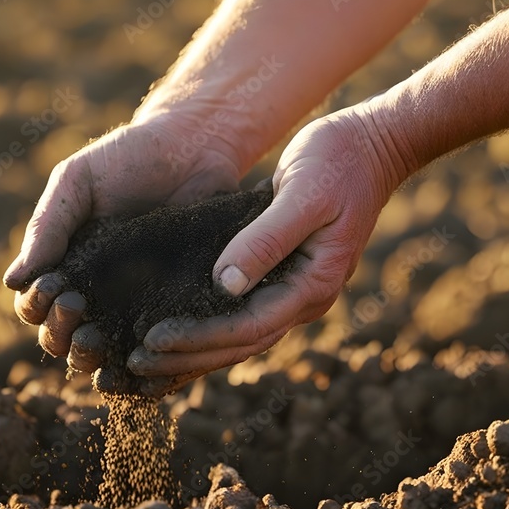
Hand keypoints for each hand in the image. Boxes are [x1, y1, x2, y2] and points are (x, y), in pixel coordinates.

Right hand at [4, 114, 243, 375]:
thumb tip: (13, 282)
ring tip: (101, 340)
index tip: (54, 294)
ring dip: (93, 358)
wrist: (195, 147)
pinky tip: (141, 359)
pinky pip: (157, 347)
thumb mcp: (78, 182)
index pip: (37, 306)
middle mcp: (98, 292)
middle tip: (80, 315)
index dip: (37, 309)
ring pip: (106, 353)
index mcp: (67, 264)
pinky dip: (143, 365)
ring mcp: (138, 304)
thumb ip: (48, 227)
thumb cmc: (130, 158)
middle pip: (65, 339)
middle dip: (62, 337)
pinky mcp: (178, 308)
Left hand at [127, 104, 410, 391]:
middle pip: (241, 344)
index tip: (151, 339)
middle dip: (188, 357)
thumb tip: (226, 283)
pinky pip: (243, 315)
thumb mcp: (302, 194)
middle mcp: (306, 298)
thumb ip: (266, 238)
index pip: (248, 327)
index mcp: (313, 284)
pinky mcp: (284, 277)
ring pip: (241, 337)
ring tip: (144, 358)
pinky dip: (209, 330)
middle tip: (135, 361)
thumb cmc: (338, 161)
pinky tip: (176, 333)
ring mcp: (296, 290)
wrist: (374, 146)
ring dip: (195, 351)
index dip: (199, 338)